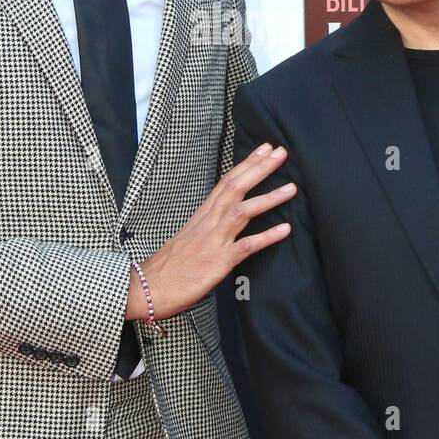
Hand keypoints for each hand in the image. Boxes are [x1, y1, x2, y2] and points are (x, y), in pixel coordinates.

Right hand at [128, 143, 293, 320]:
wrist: (147, 288)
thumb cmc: (167, 267)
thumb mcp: (188, 239)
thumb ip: (208, 228)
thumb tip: (224, 222)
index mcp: (202, 216)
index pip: (227, 182)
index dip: (246, 164)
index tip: (264, 149)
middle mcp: (209, 222)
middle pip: (236, 187)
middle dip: (260, 168)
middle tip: (281, 152)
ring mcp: (214, 240)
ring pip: (243, 211)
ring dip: (269, 198)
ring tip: (291, 187)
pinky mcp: (218, 261)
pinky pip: (246, 246)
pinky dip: (267, 237)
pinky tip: (285, 229)